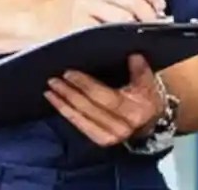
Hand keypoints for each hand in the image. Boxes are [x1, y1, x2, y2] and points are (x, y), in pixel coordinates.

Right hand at [34, 0, 165, 36]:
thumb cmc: (66, 7)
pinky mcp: (79, 23)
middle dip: (149, 13)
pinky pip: (109, 31)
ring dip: (138, 27)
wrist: (34, 19)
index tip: (161, 2)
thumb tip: (151, 3)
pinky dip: (121, 36)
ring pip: (125, 16)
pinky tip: (123, 40)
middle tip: (155, 23)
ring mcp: (84, 4)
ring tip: (141, 33)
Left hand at [44, 53, 165, 146]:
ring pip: (82, 118)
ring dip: (63, 104)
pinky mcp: (102, 141)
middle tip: (54, 80)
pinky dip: (67, 114)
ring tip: (49, 90)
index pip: (105, 97)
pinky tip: (56, 103)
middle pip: (90, 108)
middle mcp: (123, 127)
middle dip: (70, 93)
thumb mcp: (146, 83)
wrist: (148, 122)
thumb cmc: (145, 98)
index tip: (69, 73)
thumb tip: (134, 56)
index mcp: (135, 111)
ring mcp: (111, 137)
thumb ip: (140, 70)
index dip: (85, 85)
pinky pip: (80, 126)